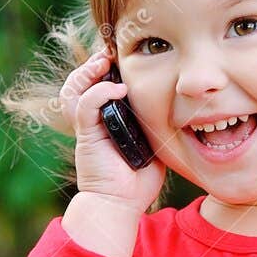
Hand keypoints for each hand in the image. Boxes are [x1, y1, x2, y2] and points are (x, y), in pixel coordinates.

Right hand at [59, 49, 166, 214]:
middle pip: (81, 81)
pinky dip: (99, 93)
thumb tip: (182, 111)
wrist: (119, 204)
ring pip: (74, 88)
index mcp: (105, 119)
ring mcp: (87, 126)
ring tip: (105, 60)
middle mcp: (92, 119)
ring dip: (88, 71)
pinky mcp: (86, 135)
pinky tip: (118, 89)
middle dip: (94, 63)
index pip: (98, 84)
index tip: (124, 56)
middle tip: (112, 52)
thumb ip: (156, 126)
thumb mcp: (152, 145)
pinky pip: (85, 105)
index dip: (106, 68)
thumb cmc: (136, 181)